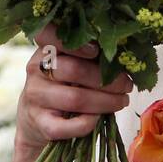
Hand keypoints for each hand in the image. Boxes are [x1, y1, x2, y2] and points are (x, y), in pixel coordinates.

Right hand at [15, 25, 132, 155]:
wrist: (36, 120)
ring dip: (106, 101)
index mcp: (46, 49)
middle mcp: (36, 70)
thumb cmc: (63, 86)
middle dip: (108, 79)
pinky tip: (99, 119)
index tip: (97, 51)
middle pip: (74, 70)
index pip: (49, 34)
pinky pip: (66, 126)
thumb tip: (123, 56)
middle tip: (127, 85)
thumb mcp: (69, 64)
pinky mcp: (40, 123)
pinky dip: (88, 123)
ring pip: (75, 98)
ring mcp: (35, 97)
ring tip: (122, 101)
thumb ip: (88, 57)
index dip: (74, 43)